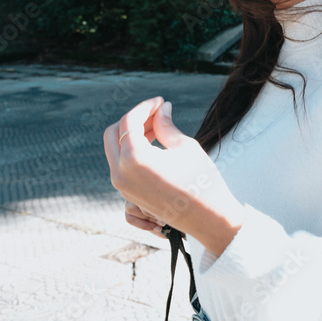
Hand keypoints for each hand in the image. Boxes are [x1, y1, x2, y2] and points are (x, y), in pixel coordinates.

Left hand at [103, 97, 247, 256]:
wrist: (208, 218)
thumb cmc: (201, 180)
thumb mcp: (185, 146)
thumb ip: (166, 124)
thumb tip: (161, 108)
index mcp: (134, 158)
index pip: (129, 121)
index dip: (145, 106)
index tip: (160, 102)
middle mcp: (120, 173)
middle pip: (113, 134)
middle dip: (133, 120)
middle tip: (156, 114)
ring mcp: (122, 187)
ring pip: (115, 150)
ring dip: (132, 136)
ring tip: (158, 130)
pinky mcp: (128, 195)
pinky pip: (121, 166)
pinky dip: (132, 152)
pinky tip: (154, 148)